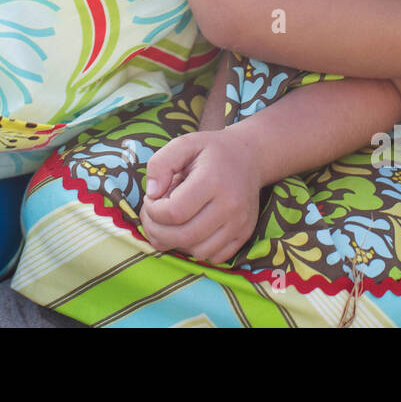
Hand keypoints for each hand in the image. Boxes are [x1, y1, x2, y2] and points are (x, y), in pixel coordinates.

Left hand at [139, 130, 260, 264]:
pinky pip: (214, 257)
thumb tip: (152, 193)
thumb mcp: (183, 144)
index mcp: (213, 181)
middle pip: (184, 236)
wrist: (249, 156)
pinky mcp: (244, 234)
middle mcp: (230, 205)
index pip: (174, 212)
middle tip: (153, 216)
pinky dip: (196, 249)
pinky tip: (190, 228)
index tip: (151, 199)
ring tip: (171, 222)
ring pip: (198, 251)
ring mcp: (240, 223)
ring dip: (176, 242)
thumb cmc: (211, 151)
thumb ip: (161, 163)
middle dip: (158, 231)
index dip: (153, 211)